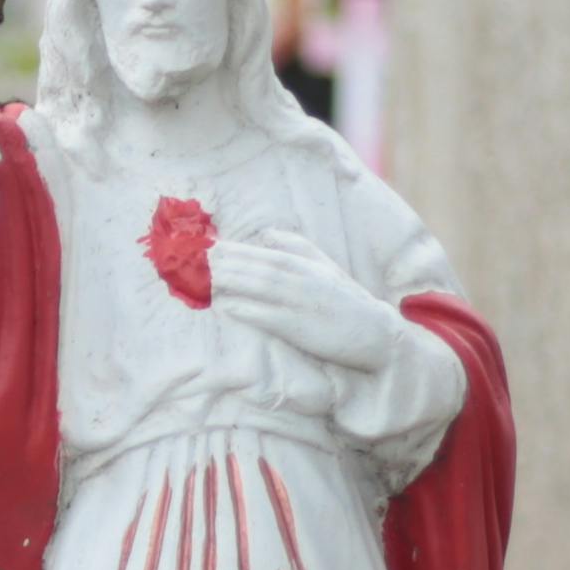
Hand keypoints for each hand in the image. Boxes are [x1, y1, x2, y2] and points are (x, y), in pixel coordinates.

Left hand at [200, 228, 412, 376]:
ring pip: (257, 288)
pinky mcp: (299, 329)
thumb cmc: (347, 301)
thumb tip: (267, 234)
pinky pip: (267, 317)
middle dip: (224, 263)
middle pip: (255, 268)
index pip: (263, 253)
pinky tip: (226, 307)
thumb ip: (297, 248)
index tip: (207, 246)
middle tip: (194, 259)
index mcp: (304, 265)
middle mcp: (300, 280)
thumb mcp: (325, 268)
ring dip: (229, 282)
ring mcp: (299, 304)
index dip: (234, 250)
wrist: (375, 334)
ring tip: (202, 278)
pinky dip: (246, 310)